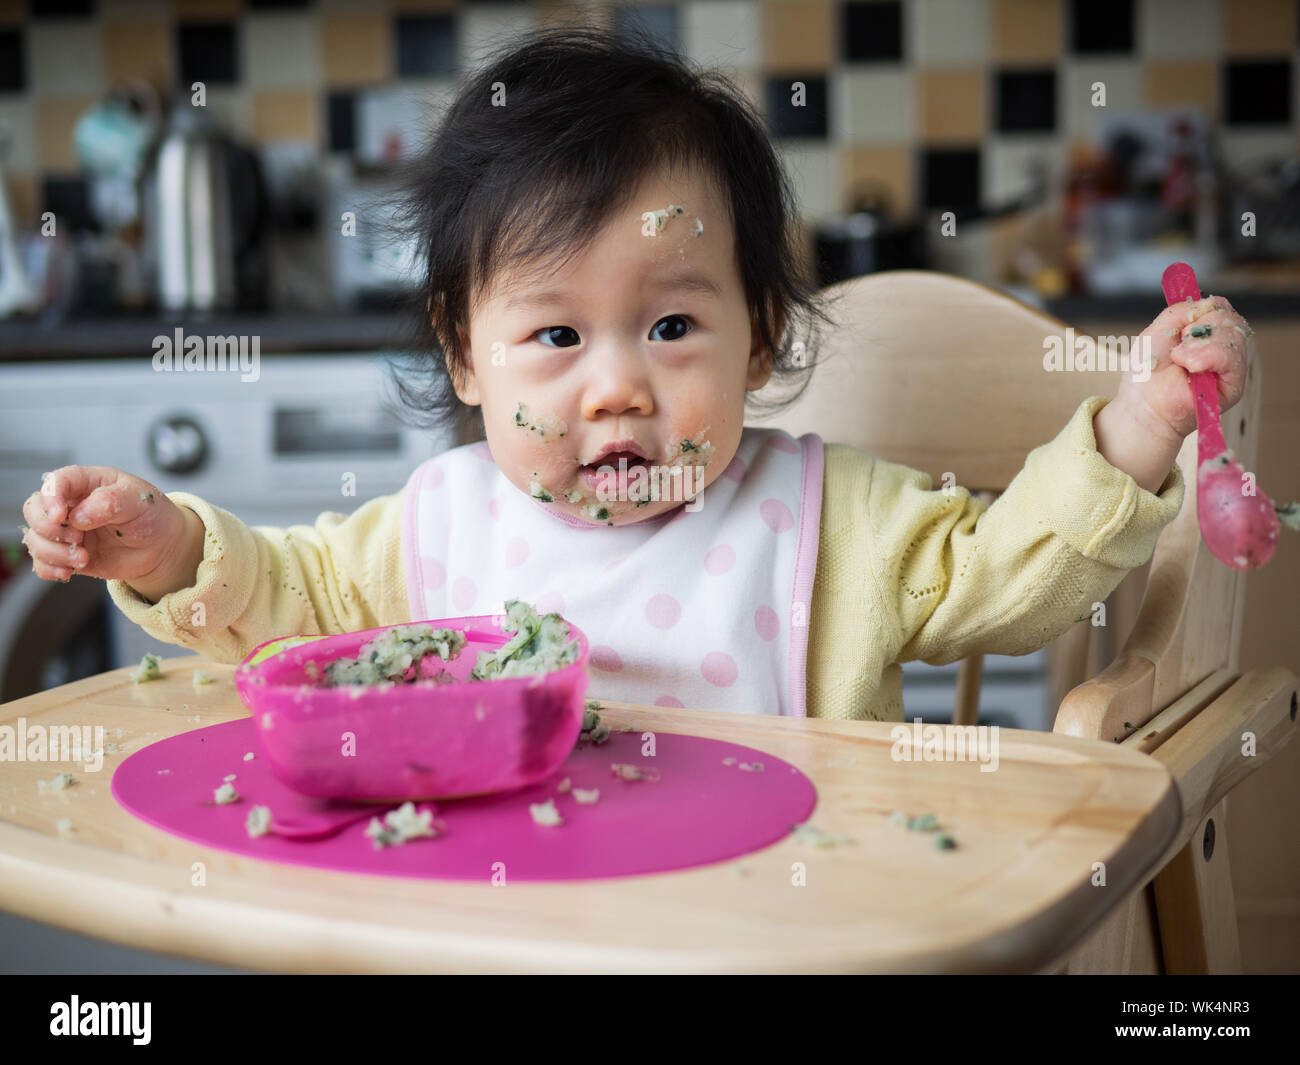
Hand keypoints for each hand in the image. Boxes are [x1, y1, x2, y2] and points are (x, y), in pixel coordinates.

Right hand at [21, 466, 191, 586]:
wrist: (162, 546)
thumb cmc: (151, 515)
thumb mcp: (138, 501)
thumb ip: (109, 502)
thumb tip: (78, 517)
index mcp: (87, 482)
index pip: (56, 481)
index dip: (51, 497)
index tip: (61, 516)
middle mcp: (70, 504)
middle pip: (34, 509)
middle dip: (48, 528)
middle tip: (77, 539)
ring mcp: (66, 530)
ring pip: (35, 538)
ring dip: (53, 552)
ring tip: (83, 558)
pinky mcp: (66, 554)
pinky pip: (42, 562)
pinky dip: (49, 569)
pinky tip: (69, 572)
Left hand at [1119, 295, 1254, 439]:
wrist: (1143, 403)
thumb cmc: (1148, 370)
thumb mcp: (1160, 329)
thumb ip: (1184, 310)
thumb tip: (1211, 305)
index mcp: (1207, 332)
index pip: (1218, 306)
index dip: (1197, 313)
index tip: (1178, 331)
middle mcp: (1224, 346)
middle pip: (1229, 317)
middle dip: (1197, 328)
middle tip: (1177, 350)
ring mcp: (1231, 364)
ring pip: (1232, 333)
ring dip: (1198, 344)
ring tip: (1180, 360)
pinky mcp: (1234, 383)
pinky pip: (1232, 356)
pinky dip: (1207, 355)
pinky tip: (1191, 365)